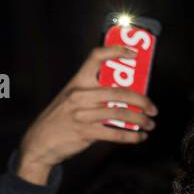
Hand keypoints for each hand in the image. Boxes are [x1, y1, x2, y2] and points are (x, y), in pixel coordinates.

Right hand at [16, 47, 157, 184]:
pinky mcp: (85, 133)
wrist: (40, 142)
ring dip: (140, 120)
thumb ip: (92, 93)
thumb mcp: (71, 99)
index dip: (116, 51)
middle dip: (141, 100)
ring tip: (150, 124)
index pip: (96, 57)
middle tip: (152, 107)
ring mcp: (82, 114)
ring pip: (119, 113)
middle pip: (118, 91)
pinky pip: (115, 133)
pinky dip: (131, 136)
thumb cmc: (60, 120)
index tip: (133, 54)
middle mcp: (80, 95)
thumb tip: (124, 94)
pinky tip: (139, 136)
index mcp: (77, 82)